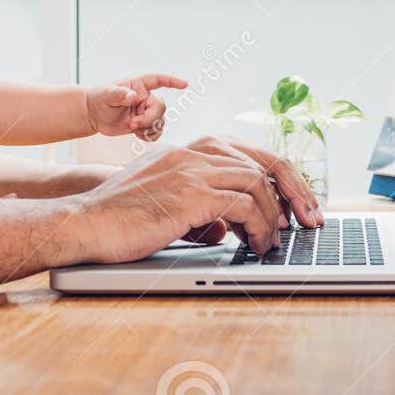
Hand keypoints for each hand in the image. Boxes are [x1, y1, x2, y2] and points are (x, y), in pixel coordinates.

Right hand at [67, 135, 321, 262]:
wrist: (85, 223)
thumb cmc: (118, 220)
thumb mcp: (165, 207)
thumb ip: (198, 210)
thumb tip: (227, 227)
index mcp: (186, 150)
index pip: (247, 153)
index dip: (278, 177)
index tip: (295, 203)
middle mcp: (191, 152)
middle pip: (263, 160)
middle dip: (294, 191)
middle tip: (309, 219)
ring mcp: (190, 170)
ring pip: (257, 182)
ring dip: (275, 214)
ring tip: (275, 241)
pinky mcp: (189, 195)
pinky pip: (242, 205)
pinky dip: (259, 226)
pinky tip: (257, 244)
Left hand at [85, 74, 187, 141]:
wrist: (93, 115)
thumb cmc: (99, 99)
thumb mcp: (106, 95)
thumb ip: (119, 94)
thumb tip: (133, 97)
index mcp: (138, 85)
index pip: (158, 80)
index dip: (172, 81)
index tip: (184, 84)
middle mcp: (145, 97)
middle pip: (160, 107)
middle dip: (149, 119)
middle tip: (133, 125)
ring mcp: (145, 111)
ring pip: (160, 121)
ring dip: (149, 128)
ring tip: (133, 129)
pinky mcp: (143, 124)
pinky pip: (156, 131)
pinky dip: (150, 136)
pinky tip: (139, 136)